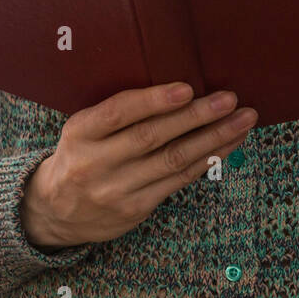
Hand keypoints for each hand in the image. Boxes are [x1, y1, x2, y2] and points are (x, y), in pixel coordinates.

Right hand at [19, 81, 257, 249]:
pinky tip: (228, 143)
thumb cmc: (80, 154)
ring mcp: (116, 190)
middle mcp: (96, 163)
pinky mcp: (135, 209)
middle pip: (152, 137)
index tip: (187, 88)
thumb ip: (118, 112)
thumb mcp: (83, 128)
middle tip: (229, 100)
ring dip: (213, 139)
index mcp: (80, 133)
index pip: (118, 113)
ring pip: (173, 160)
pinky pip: (178, 181)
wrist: (55, 210)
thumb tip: (177, 86)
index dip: (154, 101)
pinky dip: (207, 159)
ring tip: (243, 120)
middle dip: (196, 117)